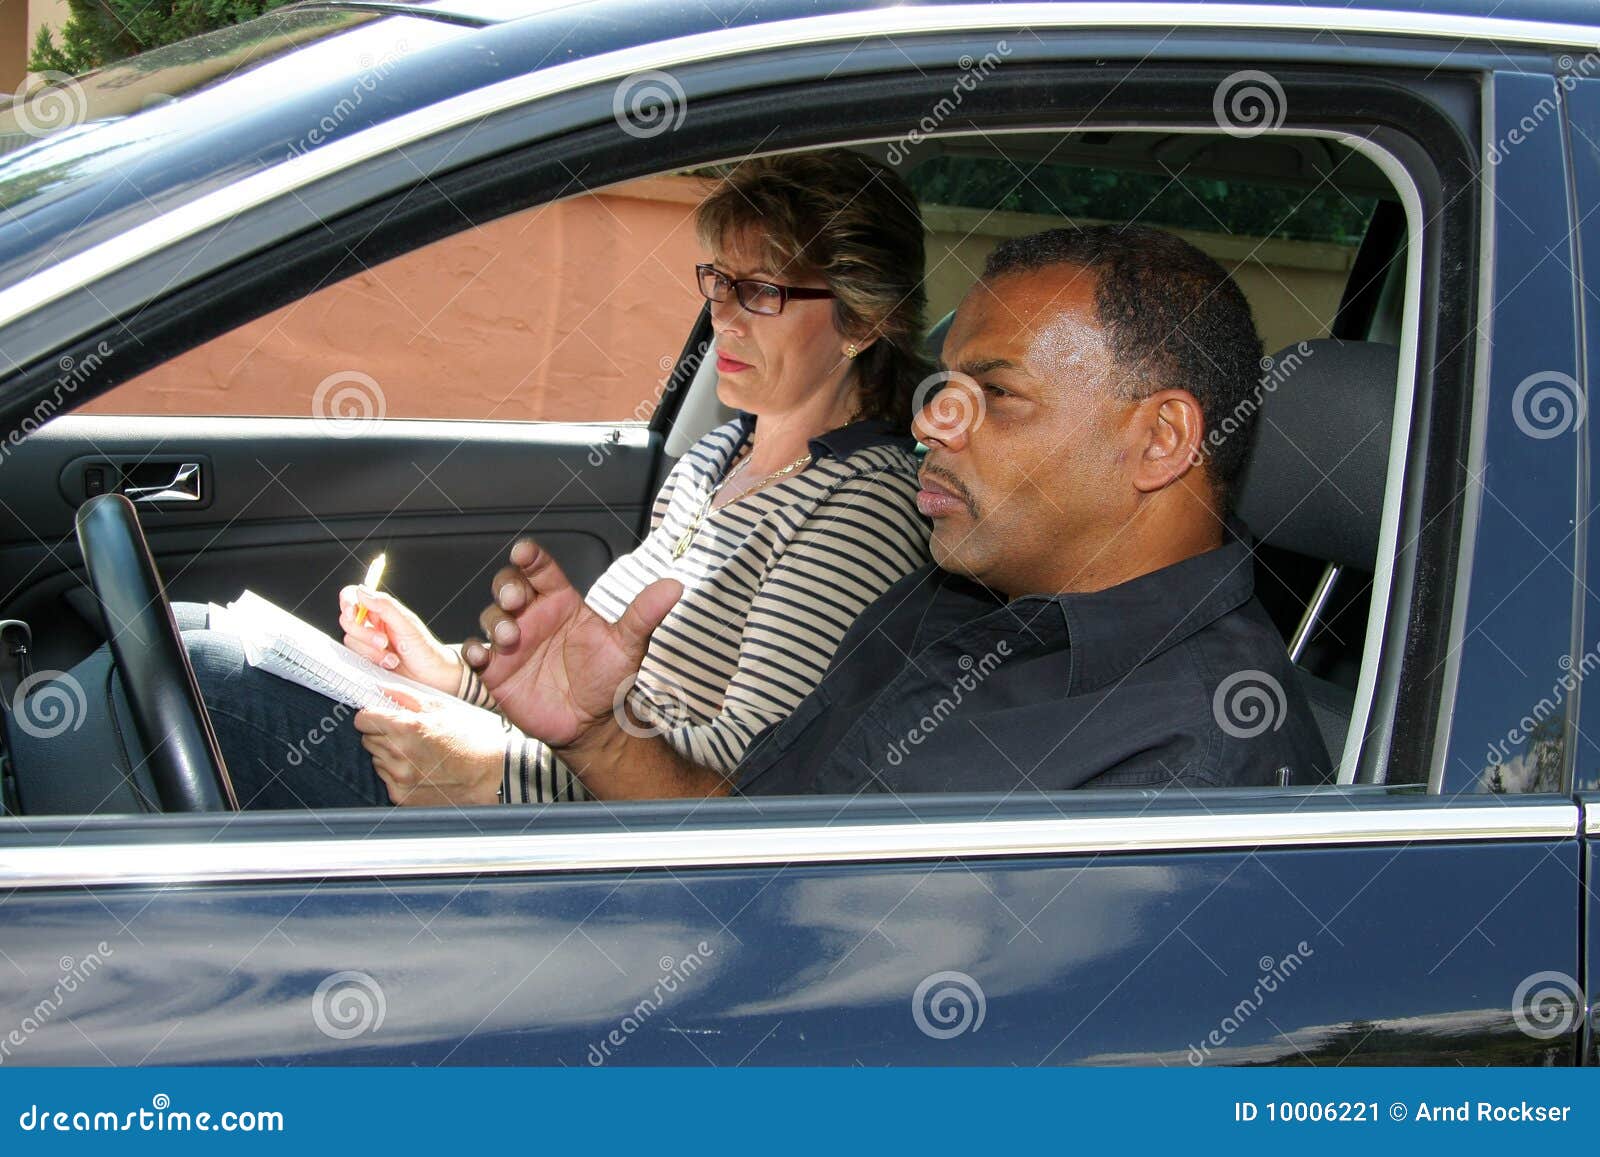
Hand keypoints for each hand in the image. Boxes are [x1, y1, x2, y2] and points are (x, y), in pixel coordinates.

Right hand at [339, 585, 461, 693]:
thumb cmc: (424, 649)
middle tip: (384, 642)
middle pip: (348, 621)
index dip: (347, 602)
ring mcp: (367, 643)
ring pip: (351, 641)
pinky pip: (355, 658)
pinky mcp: (365, 659)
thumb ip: (385, 606)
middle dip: (365, 634)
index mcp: (381, 610)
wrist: (430, 676)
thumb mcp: (407, 624)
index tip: (353, 613)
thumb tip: (362, 591)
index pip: (354, 596)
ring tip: (392, 658)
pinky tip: (387, 665)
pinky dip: (371, 662)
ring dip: (372, 652)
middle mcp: (372, 624)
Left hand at [354, 689, 504, 805]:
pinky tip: (421, 769)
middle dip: (383, 734)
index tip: (381, 716)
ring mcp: (398, 778)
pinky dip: (398, 774)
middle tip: (408, 735)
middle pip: (368, 739)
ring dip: (390, 755)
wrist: (493, 775)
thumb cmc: (473, 739)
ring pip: (377, 760)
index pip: (363, 719)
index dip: (372, 715)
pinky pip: (387, 780)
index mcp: (406, 728)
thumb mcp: (442, 708)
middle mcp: (398, 754)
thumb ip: (406, 697)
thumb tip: (380, 688)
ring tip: (418, 754)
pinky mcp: (402, 796)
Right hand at [462, 538, 681, 745]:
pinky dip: (474, 652)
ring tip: (512, 637)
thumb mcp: (628, 646)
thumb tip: (674, 586)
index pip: (541, 570)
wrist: (593, 724)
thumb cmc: (608, 679)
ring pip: (492, 617)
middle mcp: (533, 617)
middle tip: (516, 598)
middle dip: (507, 586)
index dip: (530, 557)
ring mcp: (512, 644)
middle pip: (508, 586)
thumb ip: (644, 615)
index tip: (524, 552)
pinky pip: (476, 654)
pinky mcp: (497, 671)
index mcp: (561, 602)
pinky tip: (482, 656)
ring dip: (497, 622)